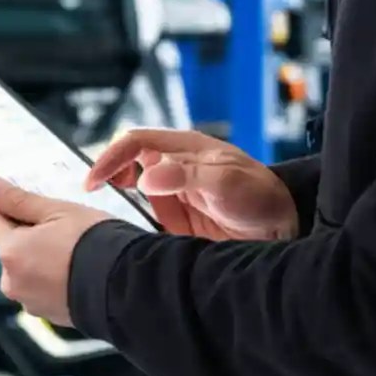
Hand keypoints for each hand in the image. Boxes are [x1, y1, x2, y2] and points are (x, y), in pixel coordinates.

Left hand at [0, 176, 108, 325]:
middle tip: (66, 230)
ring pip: (28, 269)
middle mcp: (13, 282)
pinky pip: (44, 289)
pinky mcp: (49, 316)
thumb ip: (18, 199)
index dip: (20, 210)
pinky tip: (79, 271)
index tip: (44, 209)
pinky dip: (55, 279)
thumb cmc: (95, 245)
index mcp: (10, 253)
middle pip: (13, 247)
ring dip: (43, 258)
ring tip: (76, 252)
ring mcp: (31, 302)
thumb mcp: (57, 211)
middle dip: (33, 236)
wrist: (129, 288)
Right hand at [85, 129, 297, 240]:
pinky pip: (141, 215)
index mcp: (183, 148)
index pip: (135, 142)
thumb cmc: (261, 198)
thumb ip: (186, 176)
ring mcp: (171, 193)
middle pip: (126, 163)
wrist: (282, 233)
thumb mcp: (226, 182)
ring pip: (129, 189)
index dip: (111, 157)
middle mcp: (173, 167)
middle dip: (106, 175)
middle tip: (93, 197)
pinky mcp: (172, 218)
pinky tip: (125, 231)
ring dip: (114, 199)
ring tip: (103, 216)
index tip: (94, 180)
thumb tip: (146, 176)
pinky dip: (128, 221)